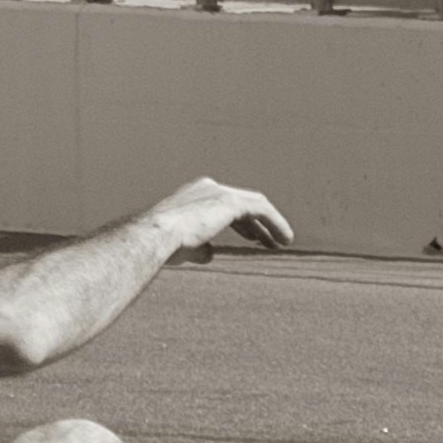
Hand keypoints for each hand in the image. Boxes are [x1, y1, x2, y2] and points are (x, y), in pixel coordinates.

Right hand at [150, 176, 291, 256]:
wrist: (157, 236)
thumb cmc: (164, 244)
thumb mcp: (185, 246)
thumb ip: (201, 247)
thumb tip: (210, 254)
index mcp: (194, 195)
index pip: (226, 206)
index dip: (243, 224)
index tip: (254, 239)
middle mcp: (207, 188)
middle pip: (243, 203)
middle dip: (257, 224)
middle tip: (269, 241)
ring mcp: (219, 192)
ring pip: (255, 205)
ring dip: (271, 224)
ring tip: (283, 242)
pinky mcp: (229, 200)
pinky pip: (261, 209)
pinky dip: (276, 223)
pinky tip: (285, 239)